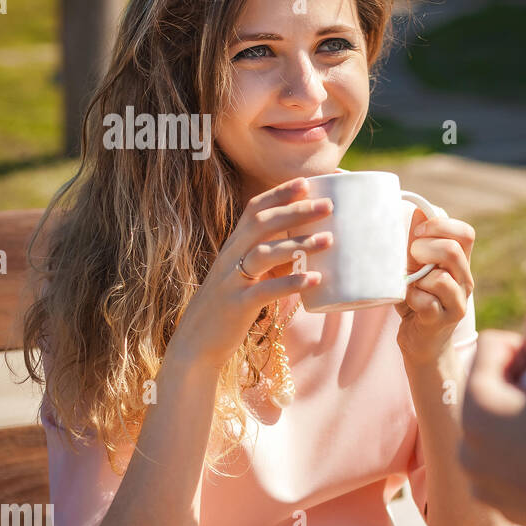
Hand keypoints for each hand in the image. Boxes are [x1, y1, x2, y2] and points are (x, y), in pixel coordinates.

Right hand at [170, 177, 333, 371]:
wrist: (196, 344)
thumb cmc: (229, 309)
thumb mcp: (247, 277)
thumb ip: (271, 262)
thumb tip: (309, 249)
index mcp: (233, 247)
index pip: (253, 210)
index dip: (279, 194)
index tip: (306, 182)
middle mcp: (230, 257)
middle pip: (261, 224)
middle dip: (296, 211)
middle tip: (329, 206)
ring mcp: (231, 281)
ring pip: (264, 253)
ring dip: (298, 244)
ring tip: (329, 240)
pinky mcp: (237, 305)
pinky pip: (265, 290)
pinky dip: (291, 283)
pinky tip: (315, 280)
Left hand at [395, 209, 474, 364]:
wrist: (421, 344)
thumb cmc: (418, 302)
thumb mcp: (416, 269)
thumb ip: (418, 243)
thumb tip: (419, 210)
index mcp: (460, 265)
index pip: (466, 233)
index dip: (441, 225)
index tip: (418, 232)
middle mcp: (464, 281)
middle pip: (453, 251)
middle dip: (424, 248)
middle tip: (411, 258)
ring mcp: (457, 302)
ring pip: (440, 278)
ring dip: (416, 279)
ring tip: (411, 286)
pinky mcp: (442, 320)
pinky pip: (424, 300)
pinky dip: (410, 298)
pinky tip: (409, 304)